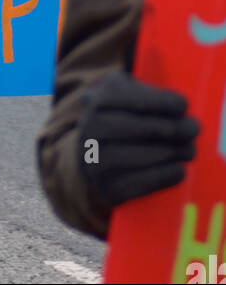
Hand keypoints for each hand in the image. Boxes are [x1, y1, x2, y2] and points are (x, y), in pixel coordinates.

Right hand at [77, 72, 199, 206]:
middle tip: (194, 128)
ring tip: (190, 150)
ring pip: (139, 156)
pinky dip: (165, 175)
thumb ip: (146, 95)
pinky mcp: (108, 188)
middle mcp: (91, 130)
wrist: (91, 163)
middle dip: (171, 127)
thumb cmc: (118, 123)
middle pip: (136, 128)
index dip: (159, 101)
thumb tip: (179, 106)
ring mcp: (96, 161)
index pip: (129, 98)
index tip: (183, 104)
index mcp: (97, 103)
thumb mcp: (123, 99)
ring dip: (171, 152)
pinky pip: (141, 183)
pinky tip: (179, 169)